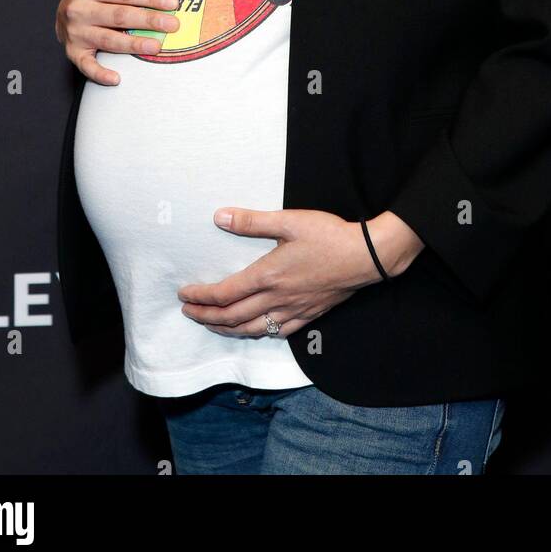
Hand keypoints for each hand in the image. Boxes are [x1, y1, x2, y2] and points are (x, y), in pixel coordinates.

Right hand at [54, 0, 180, 84]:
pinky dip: (100, 73)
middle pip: (119, 16)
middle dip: (148, 21)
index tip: (172, 3)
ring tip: (156, 46)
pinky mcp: (74, 52)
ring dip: (133, 44)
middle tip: (173, 25)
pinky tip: (117, 78)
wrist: (64, 12)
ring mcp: (76, 33)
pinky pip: (87, 65)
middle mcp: (80, 10)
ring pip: (108, 40)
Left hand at [177, 208, 424, 338]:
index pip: (225, 293)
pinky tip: (254, 330)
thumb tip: (220, 217)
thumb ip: (252, 222)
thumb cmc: (328, 235)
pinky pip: (277, 332)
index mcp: (268, 276)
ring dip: (227, 330)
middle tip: (189, 313)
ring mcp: (293, 310)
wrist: (366, 257)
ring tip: (213, 325)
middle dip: (207, 317)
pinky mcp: (309, 315)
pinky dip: (257, 333)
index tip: (184, 295)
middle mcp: (277, 298)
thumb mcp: (289, 221)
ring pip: (252, 329)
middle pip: (233, 317)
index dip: (201, 297)